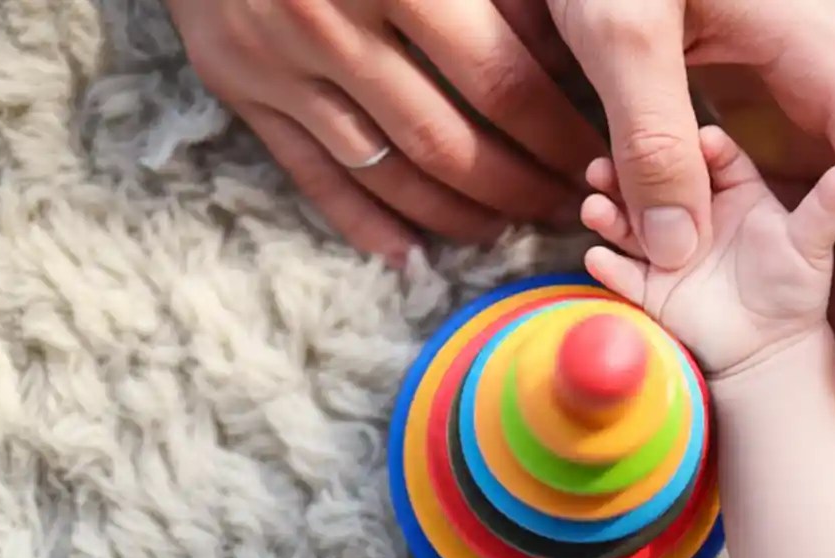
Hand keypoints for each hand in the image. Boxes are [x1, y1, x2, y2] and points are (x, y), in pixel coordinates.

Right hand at [166, 0, 604, 264]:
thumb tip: (569, 49)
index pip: (502, 83)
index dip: (557, 136)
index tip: (597, 165)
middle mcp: (334, 25)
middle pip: (449, 143)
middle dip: (518, 188)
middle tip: (561, 210)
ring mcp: (278, 63)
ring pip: (386, 171)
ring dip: (454, 215)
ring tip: (502, 231)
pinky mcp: (237, 85)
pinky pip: (310, 174)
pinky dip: (362, 222)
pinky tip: (408, 254)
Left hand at [548, 0, 834, 438]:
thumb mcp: (622, 29)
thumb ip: (650, 134)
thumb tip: (682, 250)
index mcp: (826, 63)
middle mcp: (827, 87)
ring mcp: (796, 101)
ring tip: (820, 392)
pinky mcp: (756, 112)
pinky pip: (787, 202)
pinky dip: (787, 266)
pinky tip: (762, 322)